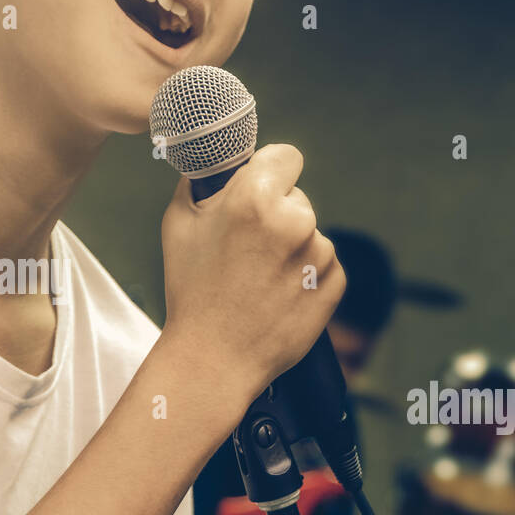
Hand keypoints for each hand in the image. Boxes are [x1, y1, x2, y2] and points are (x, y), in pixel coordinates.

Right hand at [159, 145, 344, 420]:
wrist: (215, 358)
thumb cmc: (193, 293)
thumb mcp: (179, 224)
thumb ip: (201, 182)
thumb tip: (215, 163)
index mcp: (256, 197)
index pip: (286, 156)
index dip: (271, 170)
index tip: (262, 186)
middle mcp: (295, 221)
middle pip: (296, 198)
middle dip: (278, 215)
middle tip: (248, 249)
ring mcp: (319, 255)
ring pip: (311, 234)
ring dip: (293, 248)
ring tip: (259, 278)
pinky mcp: (334, 284)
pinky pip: (324, 265)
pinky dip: (307, 276)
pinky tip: (278, 295)